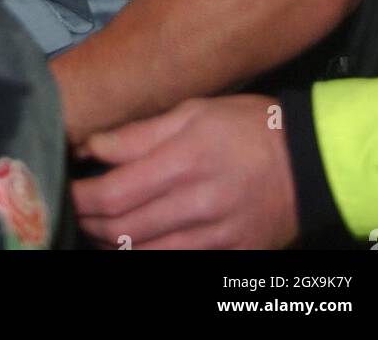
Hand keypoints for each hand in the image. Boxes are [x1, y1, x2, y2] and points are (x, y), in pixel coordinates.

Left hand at [72, 95, 298, 250]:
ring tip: (99, 230)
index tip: (67, 188)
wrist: (310, 161)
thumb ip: (140, 134)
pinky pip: (181, 265)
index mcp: (183, 161)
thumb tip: (92, 145)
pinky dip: (151, 258)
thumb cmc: (247, 126)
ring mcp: (215, 237)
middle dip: (89, 223)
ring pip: (146, 255)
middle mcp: (196, 203)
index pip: (113, 194)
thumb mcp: (194, 112)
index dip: (81, 198)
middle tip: (76, 210)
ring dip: (114, 246)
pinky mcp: (231, 255)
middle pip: (123, 230)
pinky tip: (136, 245)